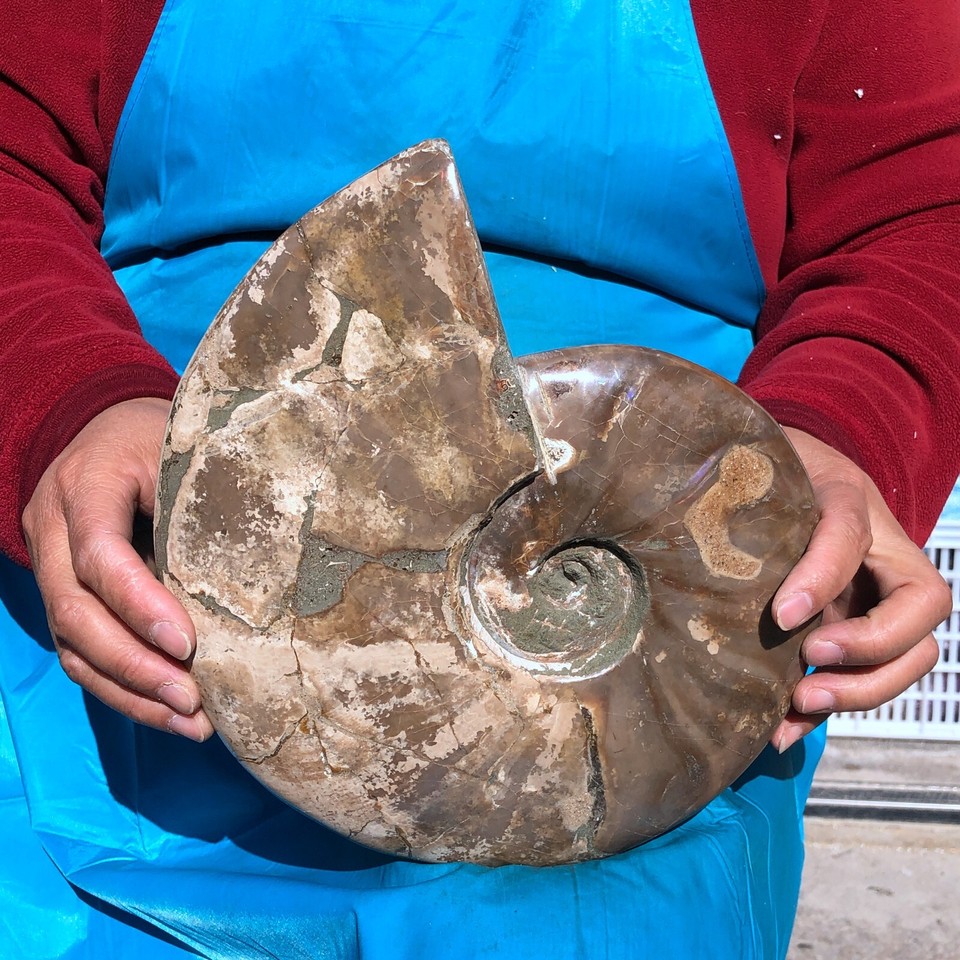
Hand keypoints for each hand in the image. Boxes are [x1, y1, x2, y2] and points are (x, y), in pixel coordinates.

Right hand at [21, 397, 213, 740]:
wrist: (105, 427)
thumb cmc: (159, 438)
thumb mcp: (183, 452)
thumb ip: (201, 502)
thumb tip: (263, 571)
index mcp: (84, 485)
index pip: (99, 554)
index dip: (138, 603)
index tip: (188, 644)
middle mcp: (52, 530)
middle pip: (75, 612)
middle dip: (135, 666)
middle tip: (193, 701)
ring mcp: (50, 566)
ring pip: (74, 644)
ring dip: (131, 692)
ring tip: (191, 723)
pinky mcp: (64, 595)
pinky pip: (81, 652)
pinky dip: (123, 688)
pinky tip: (168, 713)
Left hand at [770, 428, 950, 752]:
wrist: (767, 483)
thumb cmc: (760, 477)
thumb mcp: (755, 473)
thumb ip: (741, 493)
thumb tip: (694, 522)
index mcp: (850, 500)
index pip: (848, 535)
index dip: (824, 577)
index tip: (781, 614)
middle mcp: (878, 554)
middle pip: (919, 610)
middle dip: (872, 648)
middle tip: (811, 662)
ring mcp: (874, 599)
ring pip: (910, 654)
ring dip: (860, 688)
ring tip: (801, 700)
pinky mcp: (848, 636)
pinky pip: (857, 679)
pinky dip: (823, 713)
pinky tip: (781, 730)